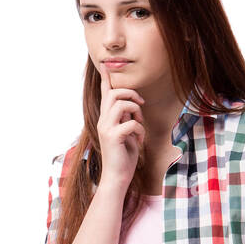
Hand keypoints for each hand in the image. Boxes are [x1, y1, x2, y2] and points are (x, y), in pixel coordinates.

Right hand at [96, 60, 145, 191]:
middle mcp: (102, 121)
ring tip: (139, 123)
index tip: (106, 66)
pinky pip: (131, 122)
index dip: (106, 80)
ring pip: (121, 103)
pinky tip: (139, 141)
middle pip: (114, 93)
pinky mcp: (113, 136)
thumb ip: (125, 119)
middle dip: (131, 94)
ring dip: (136, 111)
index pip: (104, 94)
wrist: (117, 177)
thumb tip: (132, 106)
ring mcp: (106, 128)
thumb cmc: (123, 157)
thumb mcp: (125, 133)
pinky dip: (140, 130)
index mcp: (105, 119)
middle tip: (141, 104)